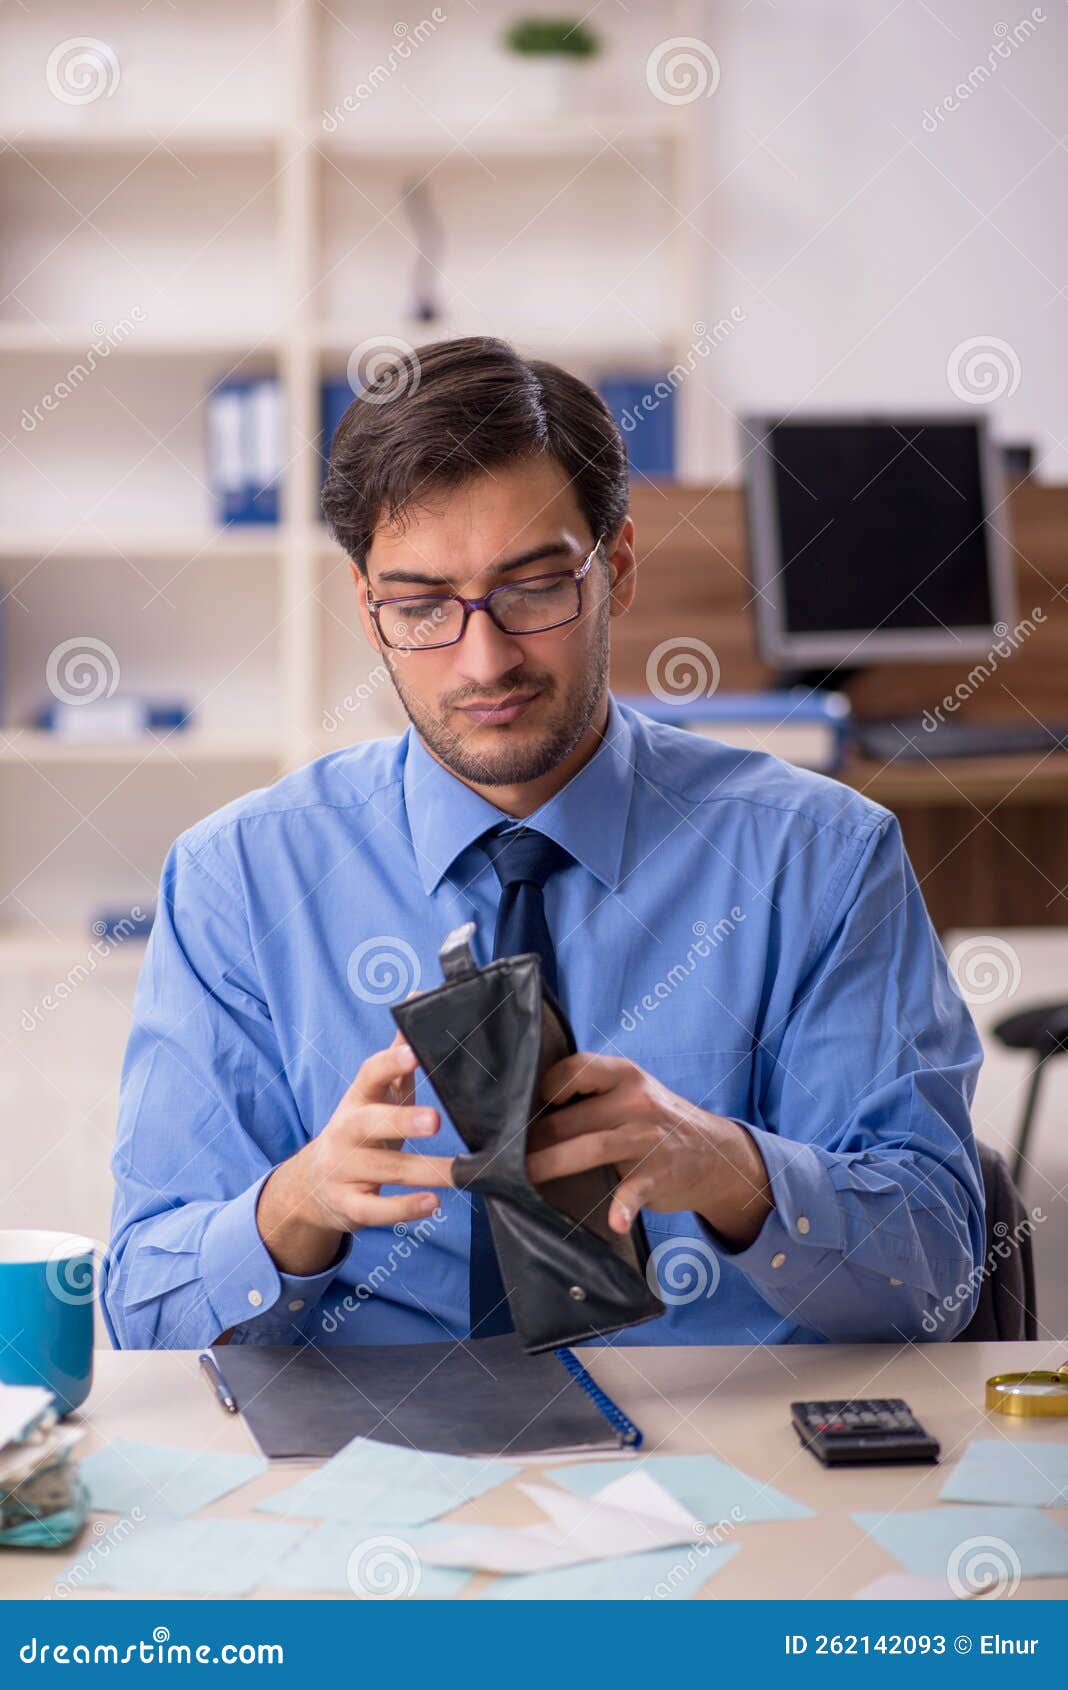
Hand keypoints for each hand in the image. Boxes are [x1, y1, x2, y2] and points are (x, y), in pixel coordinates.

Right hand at [257, 1027, 452, 1275]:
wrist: (312, 1184)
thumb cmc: (361, 1128)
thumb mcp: (375, 1092)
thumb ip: (399, 1051)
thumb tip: (420, 995)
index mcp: (357, 1099)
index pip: (368, 1075)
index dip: (389, 1063)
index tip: (413, 1053)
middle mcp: (346, 1132)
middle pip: (370, 1124)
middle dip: (402, 1121)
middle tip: (436, 1120)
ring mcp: (344, 1170)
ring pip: (385, 1172)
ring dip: (426, 1172)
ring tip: (462, 1173)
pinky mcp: (349, 1206)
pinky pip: (377, 1211)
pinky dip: (405, 1210)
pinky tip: (433, 1205)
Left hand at [525, 1053, 772, 1247]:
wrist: (716, 1155)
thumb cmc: (655, 1122)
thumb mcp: (631, 1093)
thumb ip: (591, 1095)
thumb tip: (527, 1110)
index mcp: (624, 1075)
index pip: (575, 1069)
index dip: (545, 1088)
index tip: (524, 1108)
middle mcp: (636, 1101)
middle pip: (571, 1118)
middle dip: (533, 1139)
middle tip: (504, 1156)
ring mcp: (648, 1139)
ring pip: (592, 1147)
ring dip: (551, 1164)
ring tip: (523, 1178)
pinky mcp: (658, 1175)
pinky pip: (636, 1190)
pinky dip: (625, 1206)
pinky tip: (615, 1220)